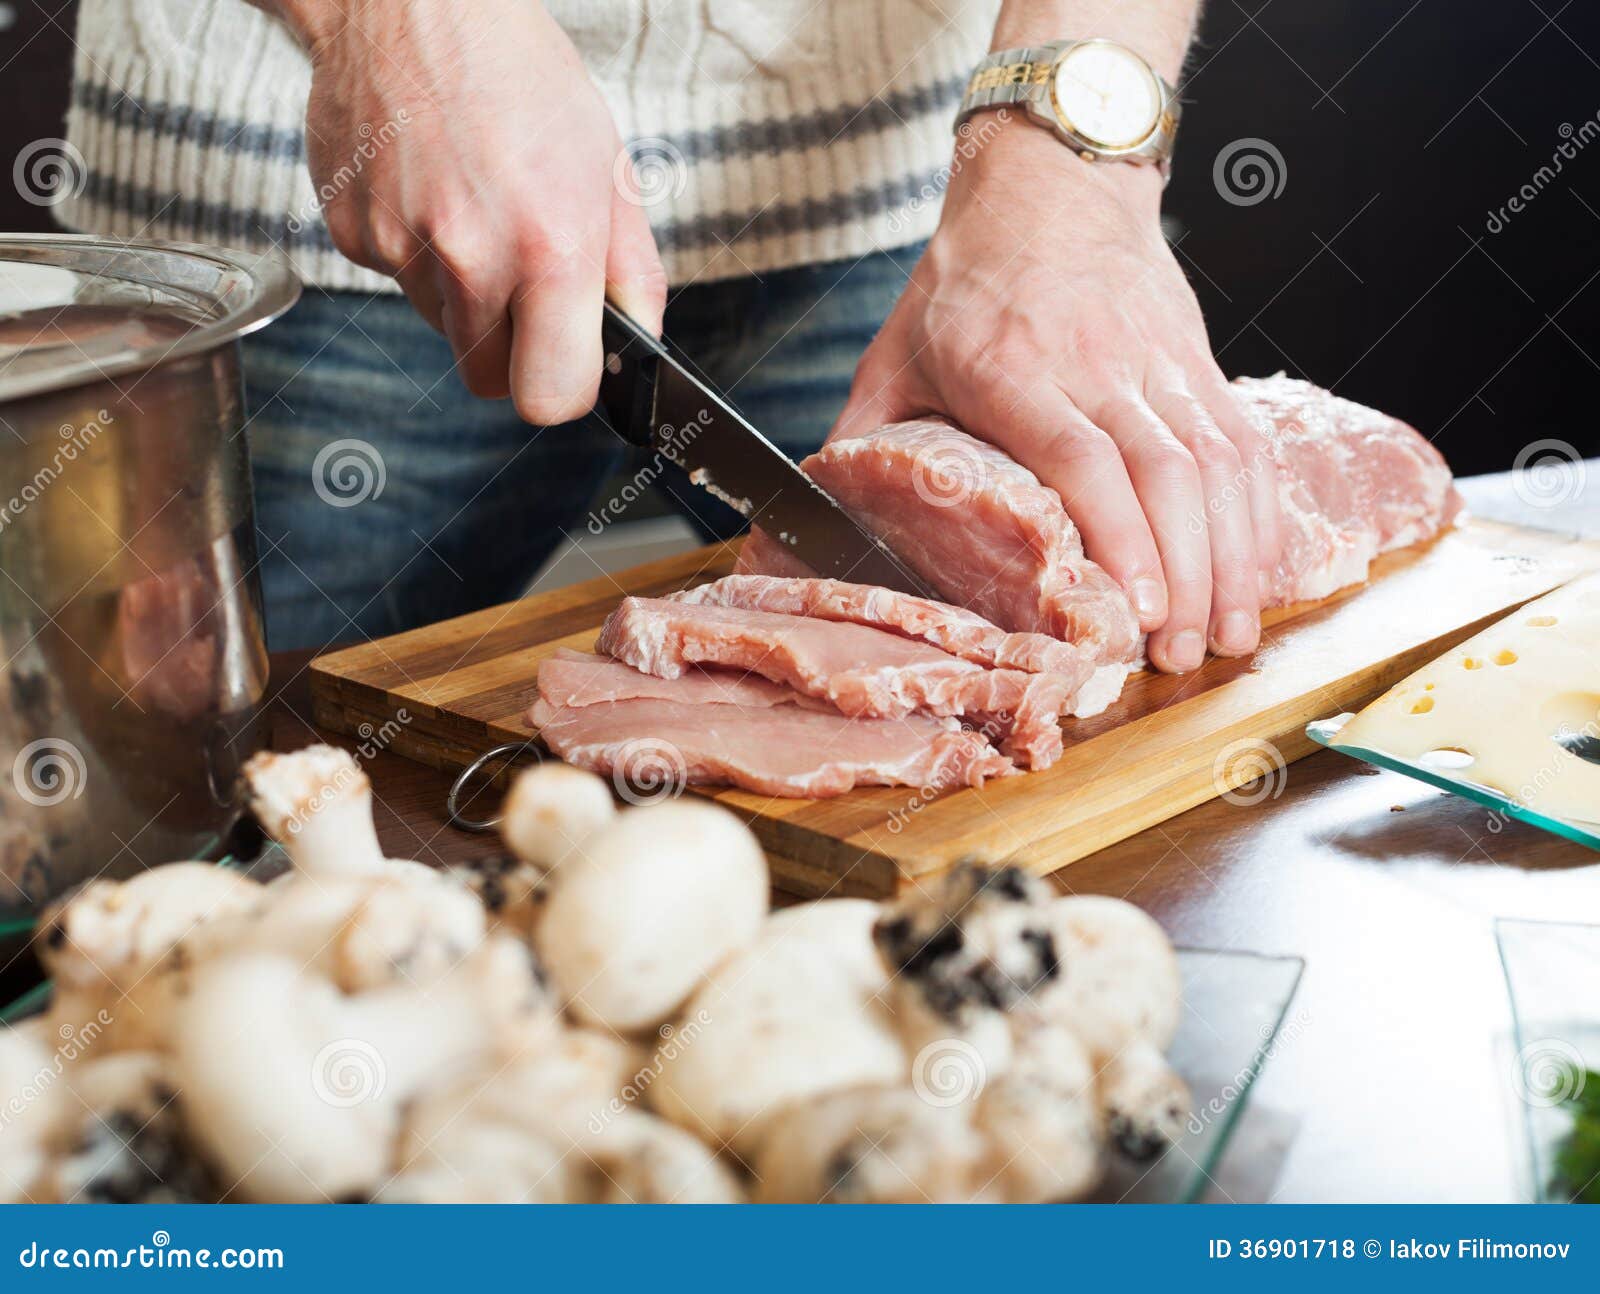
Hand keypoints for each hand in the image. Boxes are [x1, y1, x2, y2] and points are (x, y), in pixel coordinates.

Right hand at [282, 0, 666, 421]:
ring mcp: (400, 248)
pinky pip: (397, 282)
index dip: (565, 389)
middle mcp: (470, 257)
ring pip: (443, 330)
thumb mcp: (608, 166)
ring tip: (476, 213)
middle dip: (513, 354)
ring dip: (465, 296)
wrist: (408, 3)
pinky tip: (433, 192)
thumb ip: (632, 272)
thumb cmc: (520, 76)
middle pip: (489, 382)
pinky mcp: (351, 234)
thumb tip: (641, 344)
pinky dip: (417, 255)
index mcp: (550, 247)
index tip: (570, 364)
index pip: (552, 397)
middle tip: (525, 290)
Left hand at [835, 121, 1281, 671]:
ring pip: (1217, 463)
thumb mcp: (893, 354)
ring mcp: (1157, 360)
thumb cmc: (964, 279)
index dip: (1121, 538)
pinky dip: (1258, 513)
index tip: (1137, 612)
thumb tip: (818, 521)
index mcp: (1012, 368)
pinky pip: (1245, 442)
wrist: (1049, 181)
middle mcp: (1096, 364)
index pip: (1083, 458)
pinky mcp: (1197, 360)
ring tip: (1231, 636)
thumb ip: (863, 439)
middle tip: (1183, 656)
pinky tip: (1257, 573)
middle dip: (1187, 575)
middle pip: (1163, 474)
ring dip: (1233, 557)